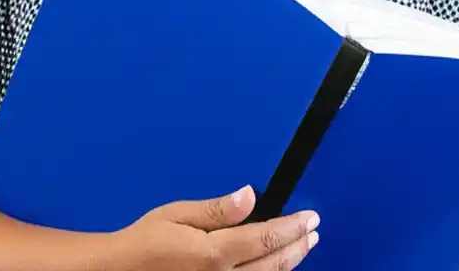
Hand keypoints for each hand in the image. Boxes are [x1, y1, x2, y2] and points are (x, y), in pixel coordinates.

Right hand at [113, 186, 319, 269]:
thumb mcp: (176, 215)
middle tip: (313, 230)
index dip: (292, 227)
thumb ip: (216, 209)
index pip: (266, 238)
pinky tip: (275, 266)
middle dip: (298, 245)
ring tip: (302, 246)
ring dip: (290, 262)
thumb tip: (249, 195)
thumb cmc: (145, 242)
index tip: (310, 217)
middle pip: (275, 263)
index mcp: (213, 254)